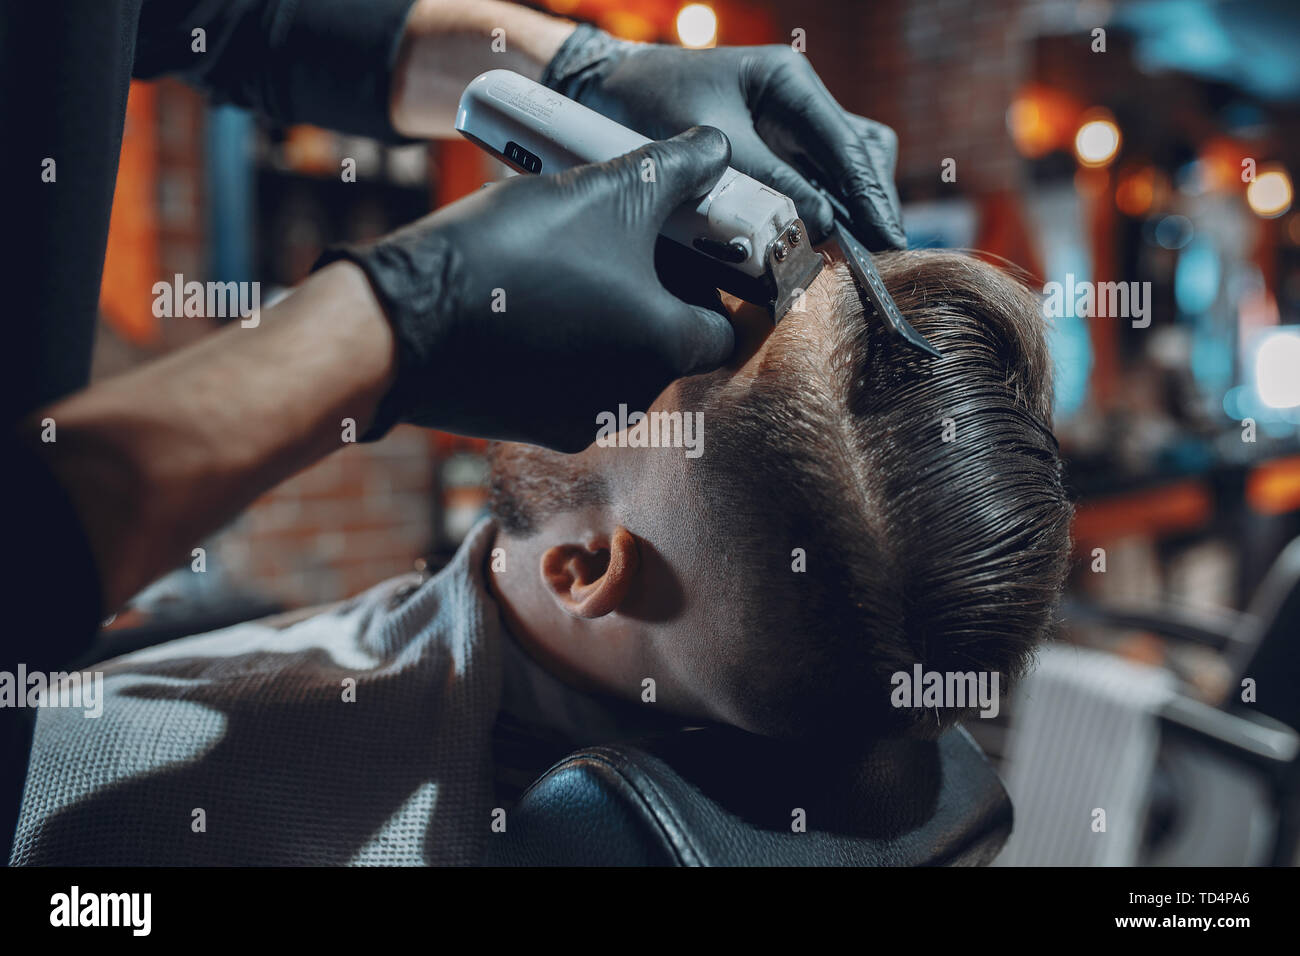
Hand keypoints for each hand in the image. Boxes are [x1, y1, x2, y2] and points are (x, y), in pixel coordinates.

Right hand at [316, 126, 735, 451]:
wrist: (401, 323)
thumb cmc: (511, 256)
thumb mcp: (602, 191)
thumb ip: (674, 172)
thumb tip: (716, 147)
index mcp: (666, 346)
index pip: (727, 328)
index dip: (718, 286)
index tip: (695, 254)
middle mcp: (633, 396)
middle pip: (672, 343)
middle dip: (658, 295)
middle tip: (626, 241)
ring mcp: (582, 418)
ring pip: (619, 361)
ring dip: (610, 318)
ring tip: (571, 263)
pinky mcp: (534, 427)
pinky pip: (570, 381)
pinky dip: (565, 346)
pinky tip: (531, 302)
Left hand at [542, 25, 904, 250]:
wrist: (602, 94)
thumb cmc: (648, 105)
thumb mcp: (713, 146)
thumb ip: (770, 182)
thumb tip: (824, 224)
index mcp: (790, 82)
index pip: (850, 145)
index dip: (871, 198)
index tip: (888, 242)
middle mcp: (798, 103)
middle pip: (861, 155)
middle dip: (869, 204)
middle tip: (875, 256)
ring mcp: (786, 128)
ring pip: (843, 171)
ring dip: (848, 211)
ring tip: (853, 255)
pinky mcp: (770, 154)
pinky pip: (812, 183)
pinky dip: (818, 213)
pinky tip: (817, 244)